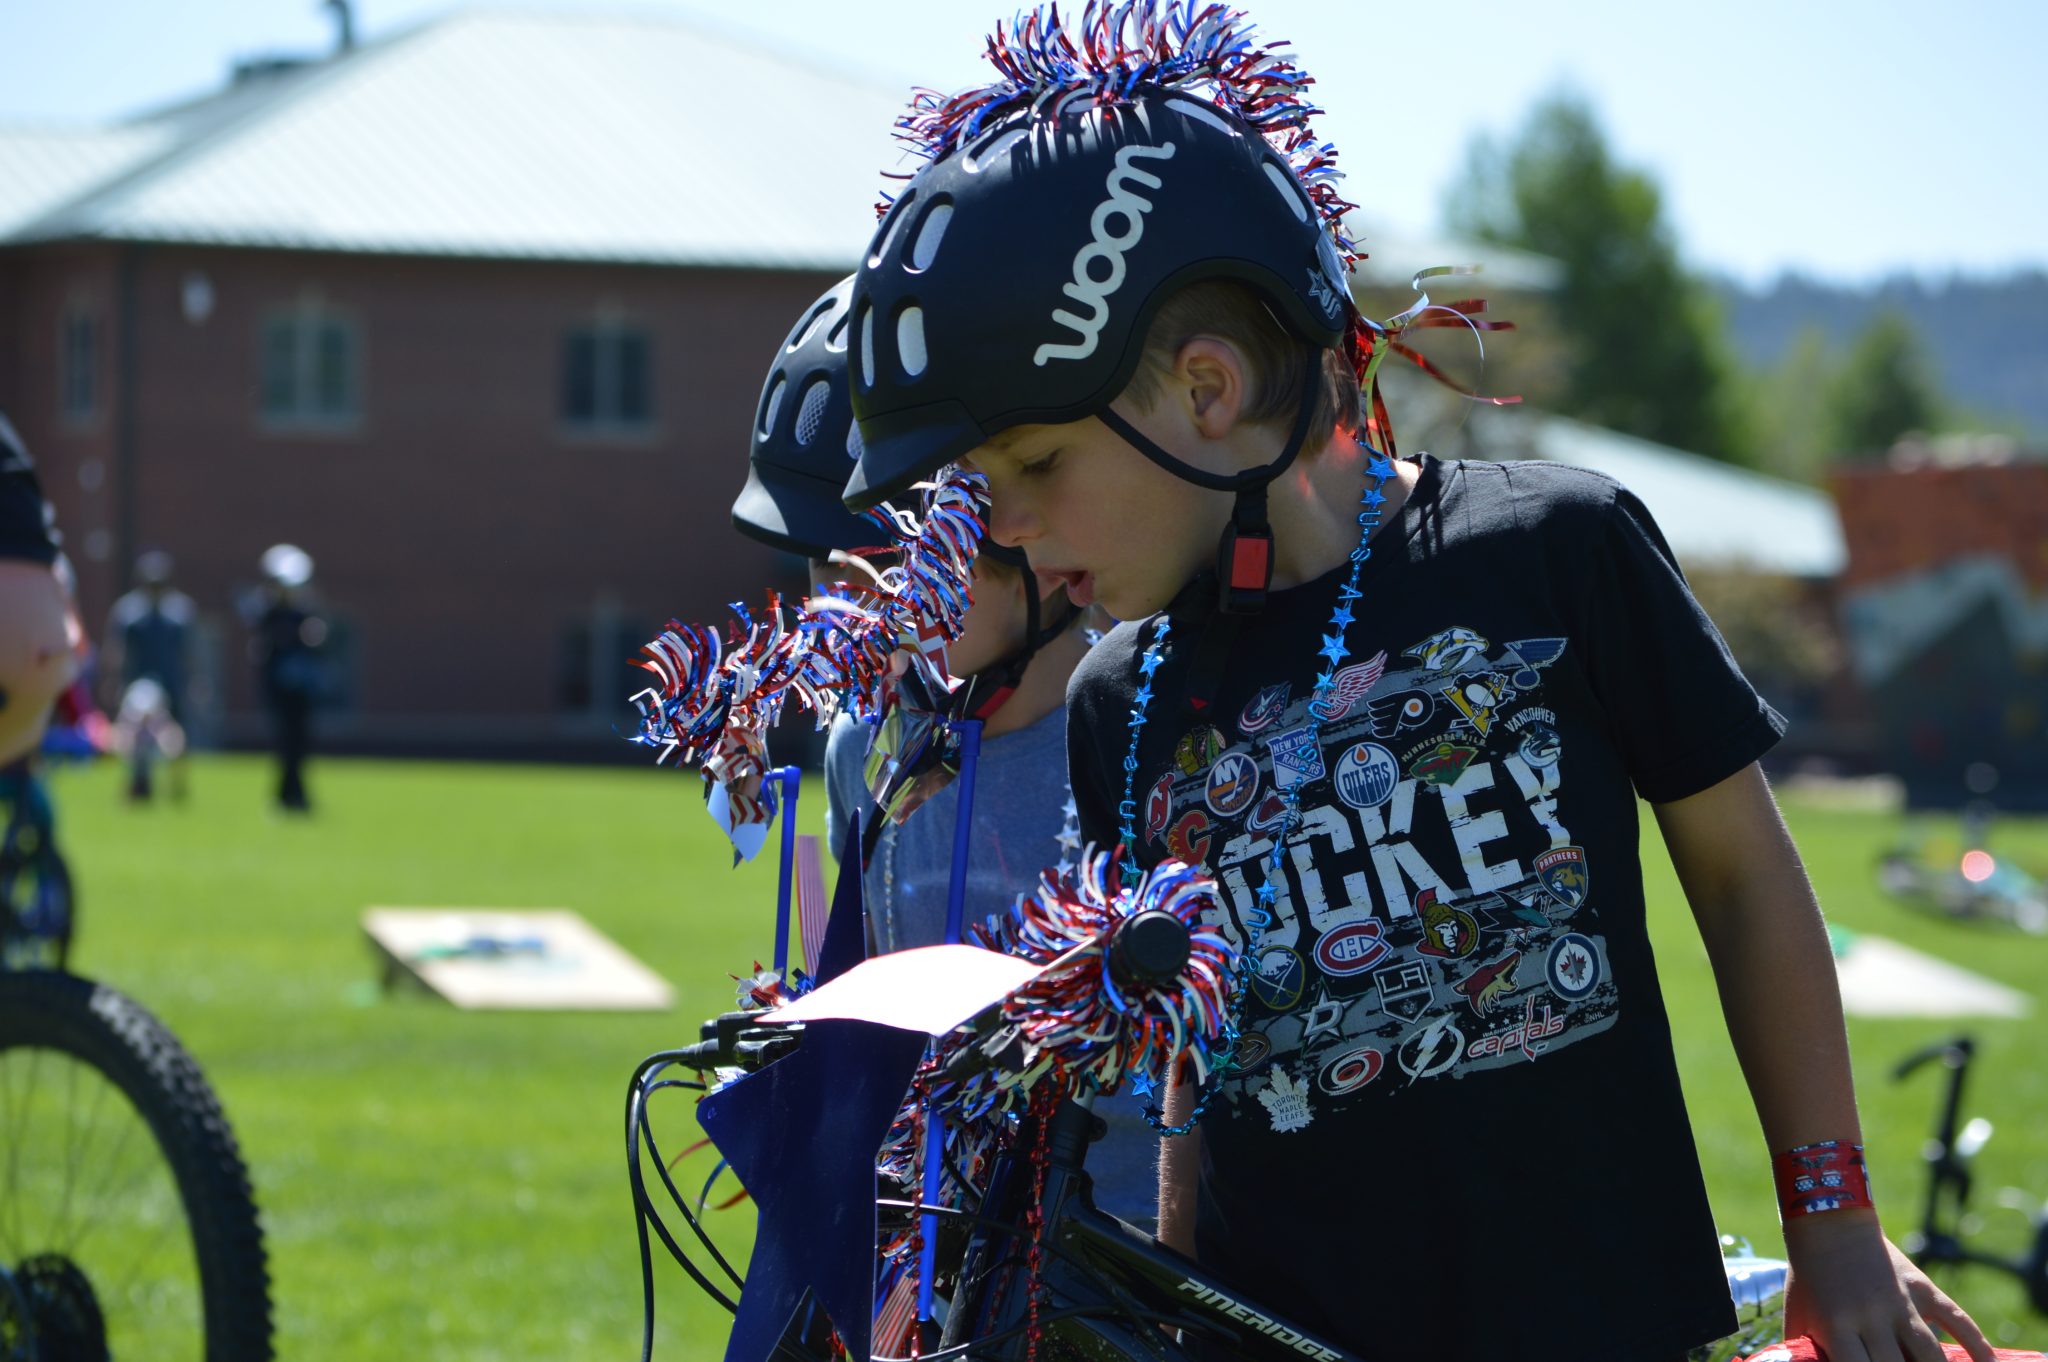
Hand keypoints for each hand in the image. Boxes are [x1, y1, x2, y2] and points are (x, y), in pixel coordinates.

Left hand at [1783, 1210, 1994, 1361]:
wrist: (1828, 1222)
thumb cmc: (1809, 1276)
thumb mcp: (1797, 1314)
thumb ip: (1802, 1350)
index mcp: (1837, 1325)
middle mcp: (1872, 1316)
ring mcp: (1902, 1302)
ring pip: (1930, 1353)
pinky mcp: (1922, 1288)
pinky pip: (1957, 1319)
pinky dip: (1978, 1345)